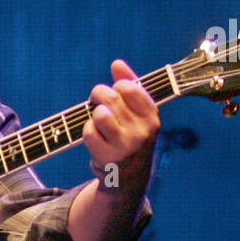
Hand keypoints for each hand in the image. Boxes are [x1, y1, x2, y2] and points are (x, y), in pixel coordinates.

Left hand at [82, 60, 159, 189]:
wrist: (127, 177)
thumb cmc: (130, 136)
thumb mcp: (136, 113)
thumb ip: (129, 86)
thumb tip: (117, 63)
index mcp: (152, 117)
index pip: (130, 88)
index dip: (116, 85)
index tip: (115, 91)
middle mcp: (142, 132)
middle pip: (111, 98)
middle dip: (98, 94)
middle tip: (96, 101)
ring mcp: (125, 146)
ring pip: (100, 114)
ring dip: (94, 114)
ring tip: (99, 120)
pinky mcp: (108, 157)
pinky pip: (89, 132)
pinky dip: (88, 130)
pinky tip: (95, 136)